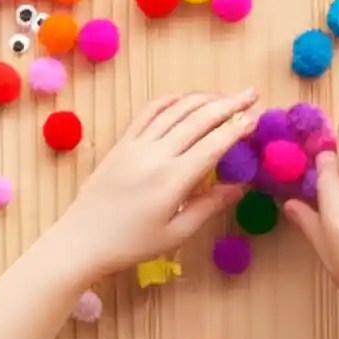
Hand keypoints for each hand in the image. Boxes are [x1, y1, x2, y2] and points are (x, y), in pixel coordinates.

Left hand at [57, 91, 258, 277]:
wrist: (82, 240)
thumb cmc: (132, 244)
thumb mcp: (176, 233)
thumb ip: (209, 206)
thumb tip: (240, 186)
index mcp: (172, 180)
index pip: (213, 145)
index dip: (237, 129)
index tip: (257, 118)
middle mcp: (155, 155)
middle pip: (198, 120)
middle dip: (228, 105)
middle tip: (252, 94)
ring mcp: (136, 145)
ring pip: (175, 110)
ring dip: (203, 98)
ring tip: (225, 96)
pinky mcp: (122, 143)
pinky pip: (148, 113)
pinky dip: (170, 100)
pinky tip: (185, 98)